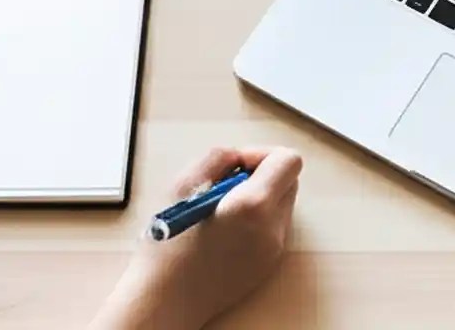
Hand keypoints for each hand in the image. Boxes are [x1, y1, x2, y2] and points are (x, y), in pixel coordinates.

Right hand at [91, 146, 302, 329]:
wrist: (165, 300)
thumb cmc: (167, 244)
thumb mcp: (183, 185)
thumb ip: (218, 157)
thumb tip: (238, 156)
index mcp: (253, 205)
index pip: (288, 160)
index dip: (262, 154)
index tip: (237, 165)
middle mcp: (272, 228)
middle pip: (289, 182)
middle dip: (262, 175)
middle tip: (226, 185)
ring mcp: (273, 250)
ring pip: (281, 205)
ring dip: (259, 197)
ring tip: (221, 210)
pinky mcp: (268, 265)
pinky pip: (273, 229)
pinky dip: (255, 221)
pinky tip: (224, 230)